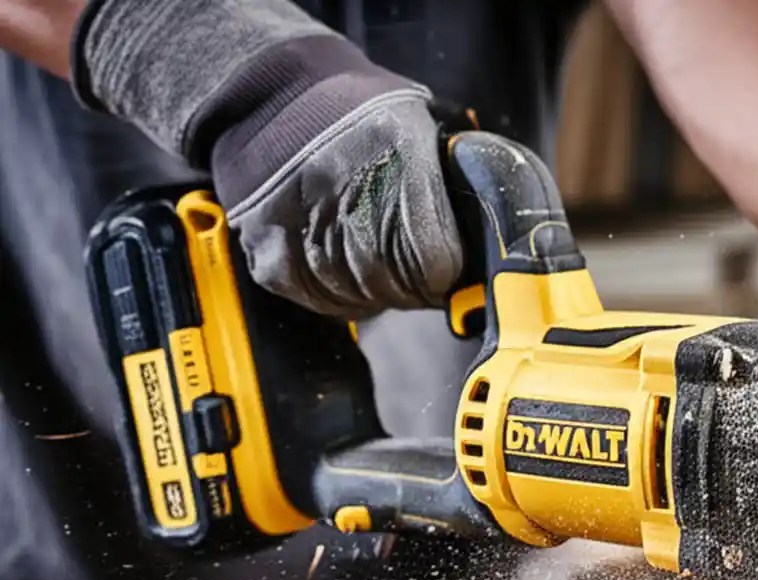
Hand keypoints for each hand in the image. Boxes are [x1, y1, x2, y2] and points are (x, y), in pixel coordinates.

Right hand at [73, 0, 461, 316]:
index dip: (447, 274)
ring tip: (379, 269)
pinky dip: (338, 297)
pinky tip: (346, 274)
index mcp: (397, 158)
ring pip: (359, 299)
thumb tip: (482, 228)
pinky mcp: (269, 251)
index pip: (435, 261)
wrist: (272, 96)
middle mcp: (347, 194)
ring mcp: (302, 226)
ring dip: (377, 294)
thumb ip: (451, 175)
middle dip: (415, 289)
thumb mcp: (417, 125)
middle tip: (417, 277)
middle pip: (397, 285)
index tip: (448, 271)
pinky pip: (318, 300)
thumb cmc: (357, 112)